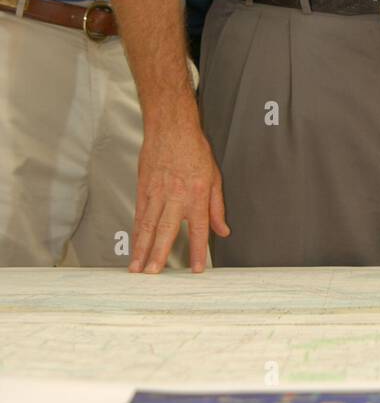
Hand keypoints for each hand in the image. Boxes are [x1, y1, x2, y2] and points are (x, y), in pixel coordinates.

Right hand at [129, 112, 229, 272]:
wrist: (171, 129)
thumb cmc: (194, 151)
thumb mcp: (215, 178)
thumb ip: (217, 208)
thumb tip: (223, 230)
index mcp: (197, 196)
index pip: (199, 229)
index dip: (199, 251)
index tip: (197, 269)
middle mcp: (176, 197)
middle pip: (166, 231)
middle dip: (159, 254)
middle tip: (153, 273)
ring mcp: (156, 194)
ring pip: (147, 226)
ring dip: (142, 249)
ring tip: (137, 268)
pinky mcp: (143, 189)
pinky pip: (139, 215)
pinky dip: (136, 233)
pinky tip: (134, 246)